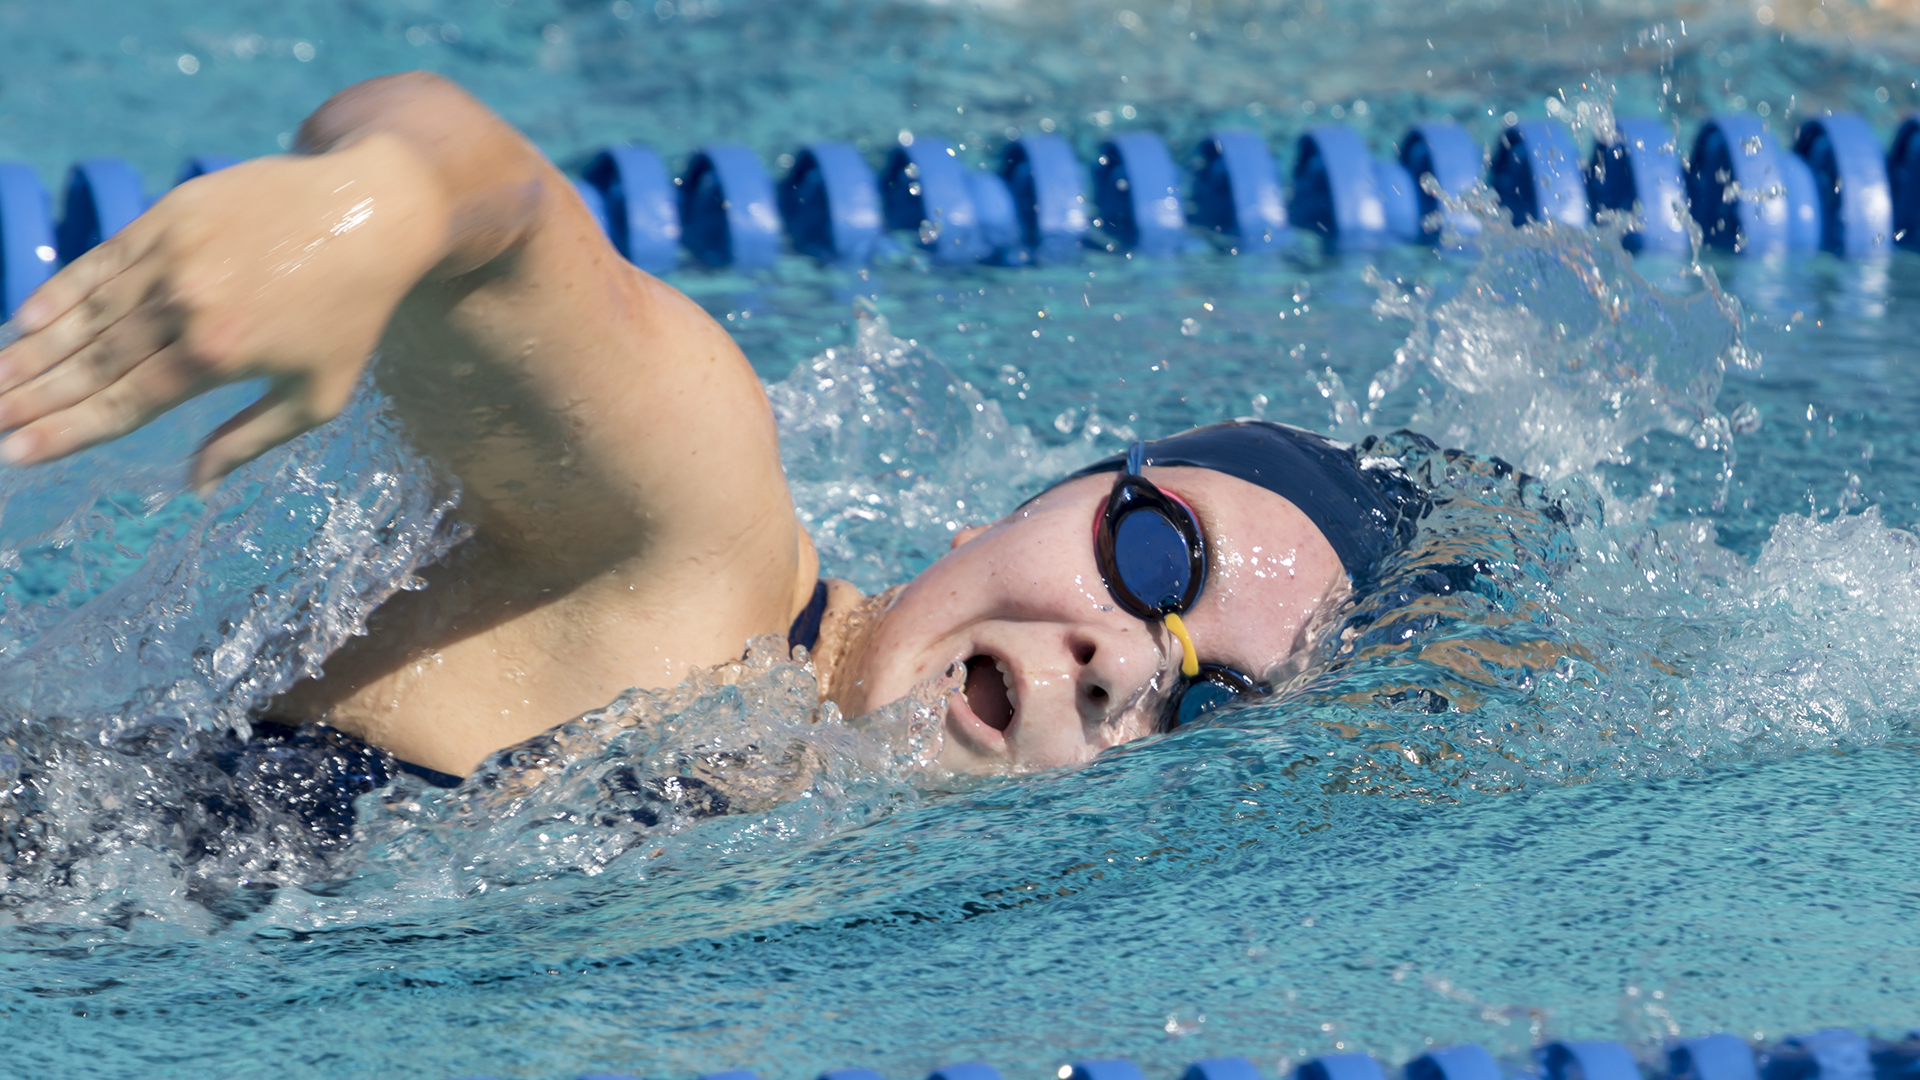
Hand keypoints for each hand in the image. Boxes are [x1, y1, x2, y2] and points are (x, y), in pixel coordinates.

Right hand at [0, 136, 446, 492]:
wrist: (371, 211)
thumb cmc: (351, 313)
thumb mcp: (320, 394)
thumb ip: (251, 441)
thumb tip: (195, 483)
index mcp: (218, 354)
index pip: (123, 402)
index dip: (65, 431)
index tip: (16, 453)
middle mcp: (184, 304)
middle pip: (88, 362)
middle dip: (27, 396)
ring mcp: (171, 254)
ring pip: (83, 313)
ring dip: (27, 350)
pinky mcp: (168, 216)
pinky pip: (100, 263)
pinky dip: (58, 293)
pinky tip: (22, 322)